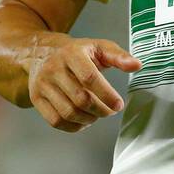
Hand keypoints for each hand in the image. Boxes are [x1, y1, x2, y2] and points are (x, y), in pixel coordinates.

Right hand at [27, 35, 141, 131]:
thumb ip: (119, 56)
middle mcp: (53, 68)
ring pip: (68, 112)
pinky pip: (55, 121)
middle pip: (80, 99)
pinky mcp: (36, 98)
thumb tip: (137, 65)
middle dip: (100, 110)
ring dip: (88, 119)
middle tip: (111, 111)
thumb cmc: (77, 52)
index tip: (118, 104)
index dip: (107, 94)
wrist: (42, 52)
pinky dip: (73, 126)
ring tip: (98, 115)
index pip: (89, 77)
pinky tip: (84, 121)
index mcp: (71, 53)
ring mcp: (42, 84)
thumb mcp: (98, 47)